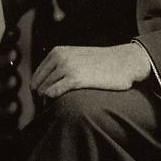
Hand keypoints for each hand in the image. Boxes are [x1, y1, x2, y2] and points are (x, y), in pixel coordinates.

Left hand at [30, 43, 151, 98]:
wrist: (124, 62)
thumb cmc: (102, 64)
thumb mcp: (77, 57)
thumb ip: (61, 65)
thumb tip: (43, 87)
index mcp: (58, 51)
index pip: (36, 76)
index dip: (38, 90)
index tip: (45, 101)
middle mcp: (59, 57)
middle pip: (37, 84)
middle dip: (40, 98)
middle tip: (50, 108)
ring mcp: (67, 67)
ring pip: (43, 90)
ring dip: (47, 102)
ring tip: (58, 108)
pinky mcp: (75, 79)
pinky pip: (52, 93)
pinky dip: (52, 102)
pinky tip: (61, 105)